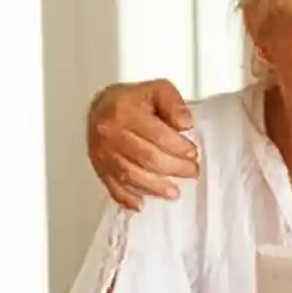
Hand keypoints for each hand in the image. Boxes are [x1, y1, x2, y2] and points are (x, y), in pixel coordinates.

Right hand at [87, 79, 198, 209]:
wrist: (101, 107)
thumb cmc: (131, 101)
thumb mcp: (157, 90)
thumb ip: (174, 103)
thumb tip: (185, 123)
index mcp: (124, 112)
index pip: (157, 135)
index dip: (178, 147)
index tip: (192, 153)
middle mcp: (110, 133)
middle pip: (146, 158)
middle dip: (174, 168)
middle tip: (191, 171)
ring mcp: (102, 153)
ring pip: (131, 176)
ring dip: (155, 187)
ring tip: (173, 191)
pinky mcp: (99, 167)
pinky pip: (112, 186)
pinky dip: (128, 198)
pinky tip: (142, 202)